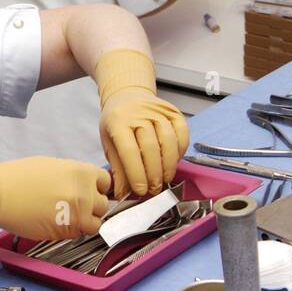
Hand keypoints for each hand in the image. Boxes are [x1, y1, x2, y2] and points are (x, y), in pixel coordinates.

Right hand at [0, 158, 109, 240]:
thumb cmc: (19, 178)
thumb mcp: (53, 166)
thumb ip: (74, 176)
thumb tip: (86, 185)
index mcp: (82, 172)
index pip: (106, 183)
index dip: (97, 189)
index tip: (90, 193)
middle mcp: (84, 193)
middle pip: (103, 205)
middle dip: (91, 207)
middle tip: (73, 206)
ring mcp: (76, 214)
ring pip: (95, 224)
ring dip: (84, 222)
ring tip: (65, 217)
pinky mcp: (65, 231)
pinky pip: (78, 234)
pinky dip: (70, 231)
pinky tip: (55, 223)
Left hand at [91, 49, 188, 197]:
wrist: (127, 96)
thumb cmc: (117, 122)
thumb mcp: (109, 143)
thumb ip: (118, 168)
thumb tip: (122, 194)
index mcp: (117, 121)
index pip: (129, 151)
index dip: (136, 174)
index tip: (140, 190)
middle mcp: (139, 113)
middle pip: (151, 147)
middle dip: (153, 173)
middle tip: (153, 189)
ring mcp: (158, 111)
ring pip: (169, 141)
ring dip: (168, 165)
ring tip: (164, 179)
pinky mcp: (173, 111)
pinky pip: (182, 133)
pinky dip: (180, 151)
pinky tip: (173, 162)